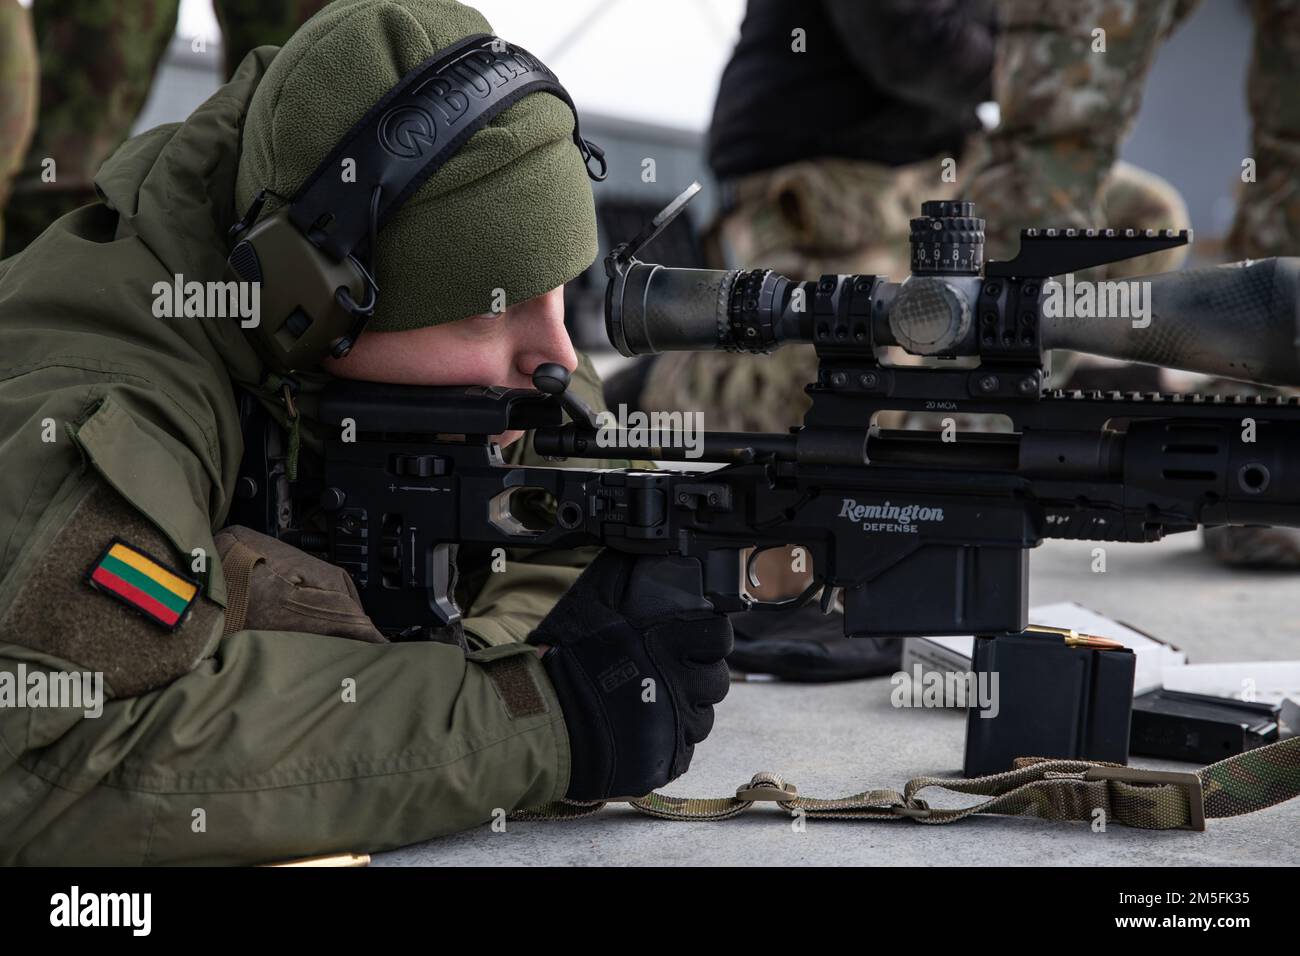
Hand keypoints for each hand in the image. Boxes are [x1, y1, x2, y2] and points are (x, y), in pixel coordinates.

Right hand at [528, 549, 731, 800]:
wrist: (541, 720)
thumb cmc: (564, 657)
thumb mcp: (590, 601)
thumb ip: (621, 573)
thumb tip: (641, 548)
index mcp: (669, 644)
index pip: (718, 634)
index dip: (708, 636)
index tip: (694, 640)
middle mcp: (680, 685)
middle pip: (716, 680)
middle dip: (698, 674)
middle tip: (666, 673)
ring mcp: (675, 727)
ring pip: (701, 718)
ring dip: (684, 709)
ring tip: (648, 703)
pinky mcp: (665, 759)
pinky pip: (682, 749)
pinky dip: (667, 740)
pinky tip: (641, 727)